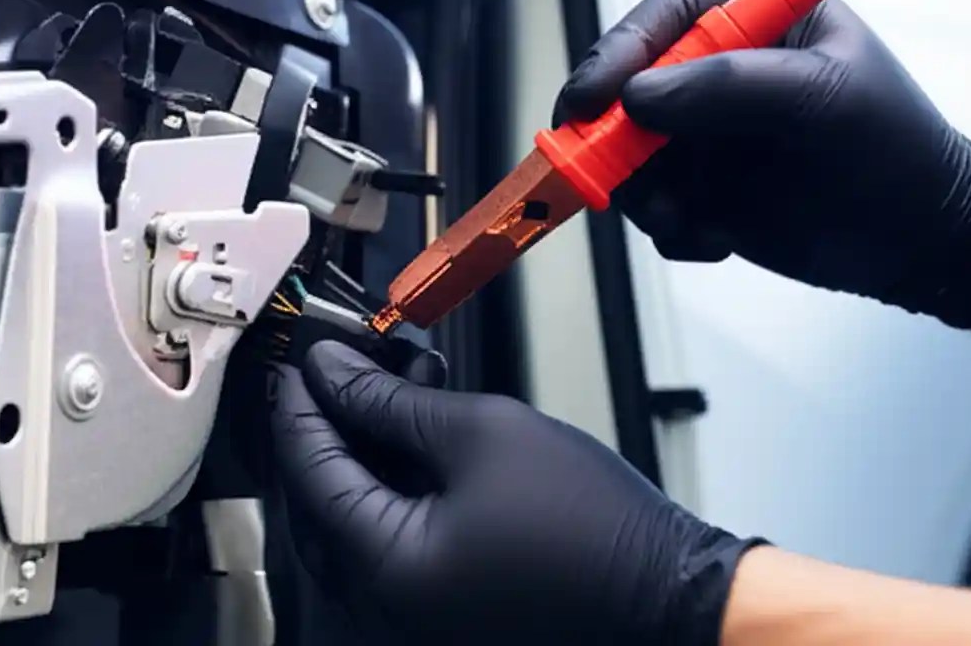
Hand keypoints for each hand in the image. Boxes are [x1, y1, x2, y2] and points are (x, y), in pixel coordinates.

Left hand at [270, 341, 762, 644]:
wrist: (668, 590)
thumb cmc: (593, 527)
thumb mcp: (479, 433)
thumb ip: (390, 401)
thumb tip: (335, 372)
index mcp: (386, 567)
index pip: (311, 472)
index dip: (302, 405)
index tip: (304, 361)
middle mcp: (387, 602)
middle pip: (323, 500)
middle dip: (331, 425)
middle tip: (343, 370)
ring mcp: (415, 609)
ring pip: (359, 516)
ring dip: (368, 449)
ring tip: (399, 384)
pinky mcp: (444, 603)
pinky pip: (395, 538)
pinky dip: (398, 485)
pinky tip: (422, 432)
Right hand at [553, 0, 970, 328]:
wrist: (916, 240)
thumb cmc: (890, 149)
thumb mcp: (822, 98)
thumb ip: (730, 86)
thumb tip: (638, 96)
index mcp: (751, 19)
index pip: (662, 20)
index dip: (616, 56)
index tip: (592, 100)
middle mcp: (713, 73)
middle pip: (622, 89)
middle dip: (612, 139)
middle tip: (608, 174)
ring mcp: (701, 135)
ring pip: (624, 158)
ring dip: (643, 195)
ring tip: (689, 219)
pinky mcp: (697, 190)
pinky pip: (650, 207)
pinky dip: (672, 229)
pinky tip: (720, 237)